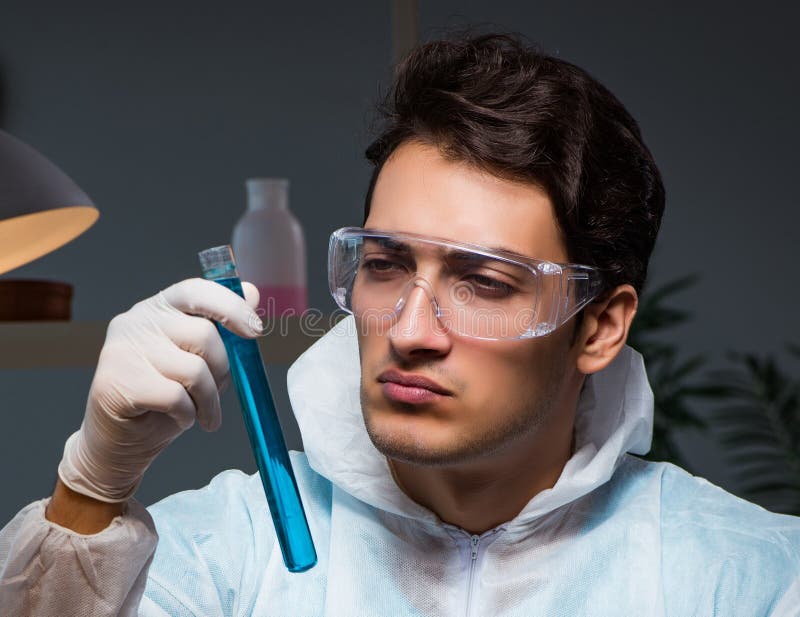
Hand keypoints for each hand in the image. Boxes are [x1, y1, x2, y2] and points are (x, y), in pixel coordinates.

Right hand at [57, 277, 261, 502]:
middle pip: (204, 336)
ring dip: (208, 401)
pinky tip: (178, 419)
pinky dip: (187, 415)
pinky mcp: (115, 382)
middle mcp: (136, 320)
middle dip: (222, 371)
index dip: (230, 307)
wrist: (122, 442)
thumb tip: (252, 292)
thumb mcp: (200, 358)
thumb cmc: (164, 397)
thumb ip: (222, 326)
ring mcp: (122, 349)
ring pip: (194, 371)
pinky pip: (175, 397)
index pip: (196, 291)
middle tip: (217, 393)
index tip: (255, 330)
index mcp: (159, 307)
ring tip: (199, 413)